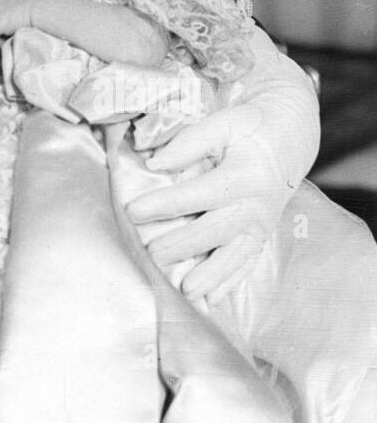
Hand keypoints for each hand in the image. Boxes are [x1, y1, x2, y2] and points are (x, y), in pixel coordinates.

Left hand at [125, 105, 291, 302]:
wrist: (290, 138)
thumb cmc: (250, 128)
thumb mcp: (223, 123)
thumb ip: (189, 143)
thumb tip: (155, 163)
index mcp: (245, 175)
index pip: (197, 194)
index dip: (164, 204)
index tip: (133, 210)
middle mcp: (256, 206)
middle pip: (213, 231)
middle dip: (181, 245)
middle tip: (150, 254)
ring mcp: (261, 225)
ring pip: (233, 256)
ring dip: (208, 275)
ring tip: (185, 290)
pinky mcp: (262, 235)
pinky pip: (246, 263)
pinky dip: (229, 282)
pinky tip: (212, 299)